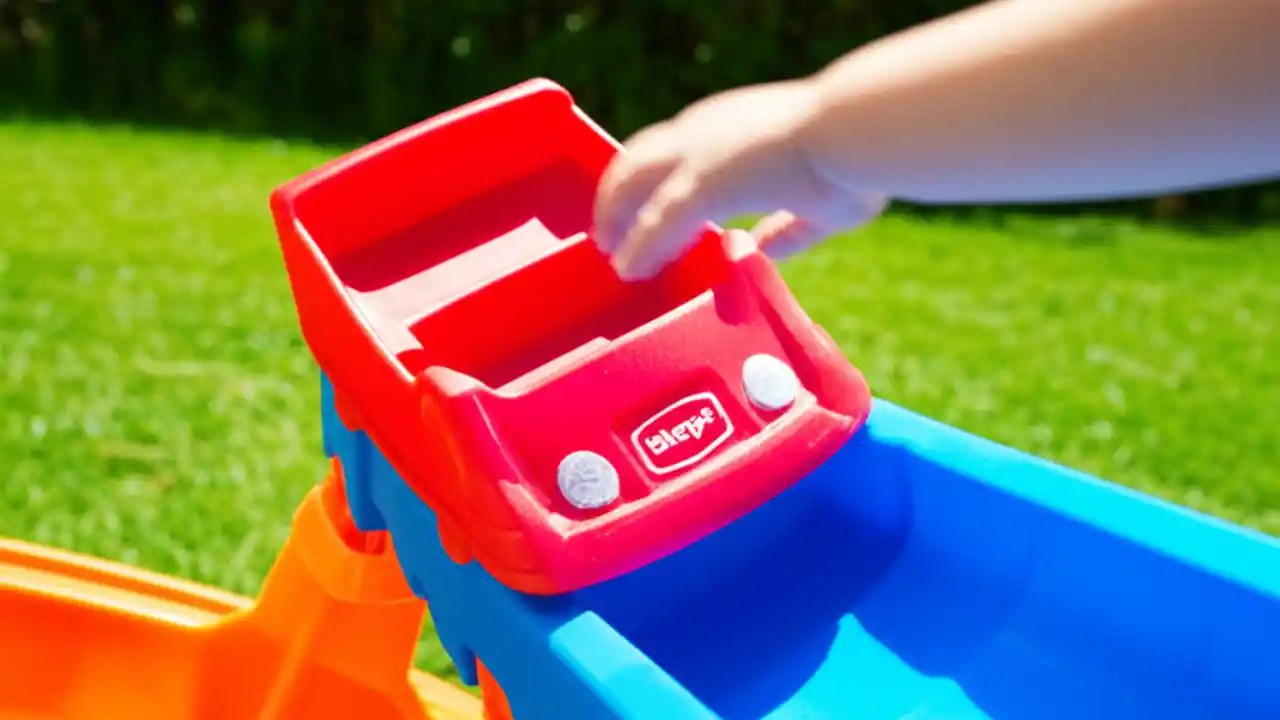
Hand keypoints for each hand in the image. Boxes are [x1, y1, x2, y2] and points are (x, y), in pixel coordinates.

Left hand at [593, 79, 886, 278]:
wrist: (857, 132)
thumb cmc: (853, 158)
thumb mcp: (818, 200)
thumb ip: (787, 228)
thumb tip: (763, 248)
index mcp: (731, 126)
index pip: (674, 149)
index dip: (654, 182)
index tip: (646, 211)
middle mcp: (705, 131)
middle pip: (637, 161)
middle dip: (618, 199)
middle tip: (609, 234)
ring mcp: (698, 155)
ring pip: (633, 187)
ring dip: (617, 222)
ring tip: (612, 255)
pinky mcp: (702, 184)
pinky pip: (656, 223)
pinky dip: (639, 247)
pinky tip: (630, 269)